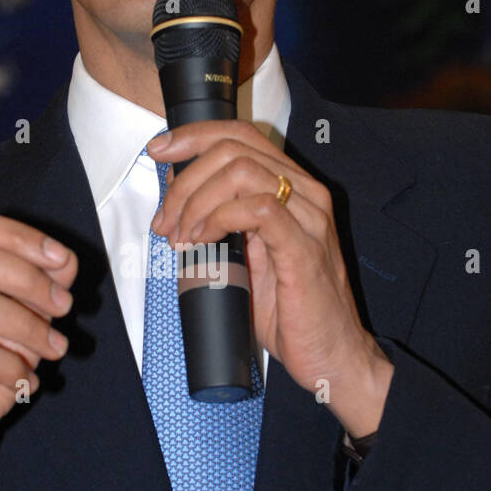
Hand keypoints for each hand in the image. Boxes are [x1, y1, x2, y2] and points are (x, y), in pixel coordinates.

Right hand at [0, 208, 76, 490]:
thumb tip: (63, 261)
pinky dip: (13, 367)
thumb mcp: (15, 324)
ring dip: (28, 326)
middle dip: (29, 279)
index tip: (62, 261)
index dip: (21, 238)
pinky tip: (25, 381)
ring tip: (53, 350)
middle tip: (63, 307)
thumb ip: (36, 289)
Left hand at [147, 122, 392, 436]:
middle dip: (184, 181)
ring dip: (197, 201)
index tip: (158, 152)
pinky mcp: (304, 247)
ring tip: (181, 237)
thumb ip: (222, 222)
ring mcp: (308, 218)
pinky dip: (219, 218)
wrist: (331, 355)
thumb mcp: (247, 256)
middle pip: (233, 149)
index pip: (239, 135)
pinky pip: (258, 208)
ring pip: (241, 171)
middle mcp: (305, 193)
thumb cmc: (291, 311)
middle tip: (165, 222)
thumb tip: (178, 197)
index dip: (193, 136)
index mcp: (292, 189)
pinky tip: (204, 240)